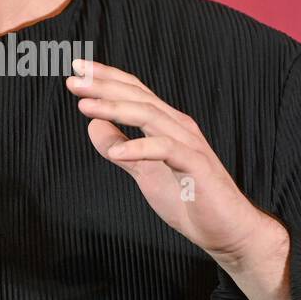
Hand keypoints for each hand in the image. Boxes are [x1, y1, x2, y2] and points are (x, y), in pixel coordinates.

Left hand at [65, 59, 290, 282]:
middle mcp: (178, 127)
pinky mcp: (196, 165)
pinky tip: (115, 153)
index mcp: (166, 125)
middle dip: (104, 85)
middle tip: (74, 79)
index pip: (134, 92)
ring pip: (150, 115)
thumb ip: (121, 149)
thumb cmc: (189, 199)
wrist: (226, 230)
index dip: (106, 78)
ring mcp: (188, 144)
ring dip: (115, 108)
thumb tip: (93, 126)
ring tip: (85, 107)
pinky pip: (165, 150)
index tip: (77, 69)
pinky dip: (139, 148)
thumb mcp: (143, 172)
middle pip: (138, 96)